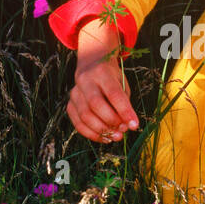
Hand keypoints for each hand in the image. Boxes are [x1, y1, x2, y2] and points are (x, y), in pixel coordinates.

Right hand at [67, 20, 139, 142]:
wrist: (91, 65)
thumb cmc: (111, 78)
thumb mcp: (122, 83)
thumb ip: (124, 102)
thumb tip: (126, 125)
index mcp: (102, 72)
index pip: (113, 94)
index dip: (124, 111)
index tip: (134, 125)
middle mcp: (85, 81)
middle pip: (95, 104)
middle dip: (111, 121)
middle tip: (123, 130)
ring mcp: (74, 93)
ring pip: (85, 116)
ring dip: (102, 130)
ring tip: (116, 136)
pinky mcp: (69, 104)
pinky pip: (78, 123)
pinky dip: (92, 134)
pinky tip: (105, 137)